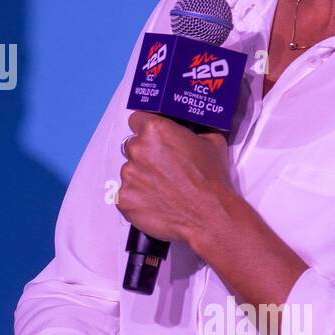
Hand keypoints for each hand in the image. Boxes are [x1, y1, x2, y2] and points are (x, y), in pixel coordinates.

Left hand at [117, 110, 235, 257]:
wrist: (208, 215)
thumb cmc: (210, 179)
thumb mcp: (211, 142)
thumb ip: (193, 133)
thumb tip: (190, 134)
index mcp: (155, 129)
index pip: (137, 120)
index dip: (146, 129)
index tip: (153, 139)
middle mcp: (137, 149)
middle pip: (132, 147)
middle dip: (145, 155)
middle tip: (164, 168)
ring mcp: (128, 175)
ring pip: (129, 171)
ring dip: (141, 177)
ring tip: (163, 189)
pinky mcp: (123, 198)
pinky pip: (125, 194)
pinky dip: (137, 198)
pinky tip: (156, 202)